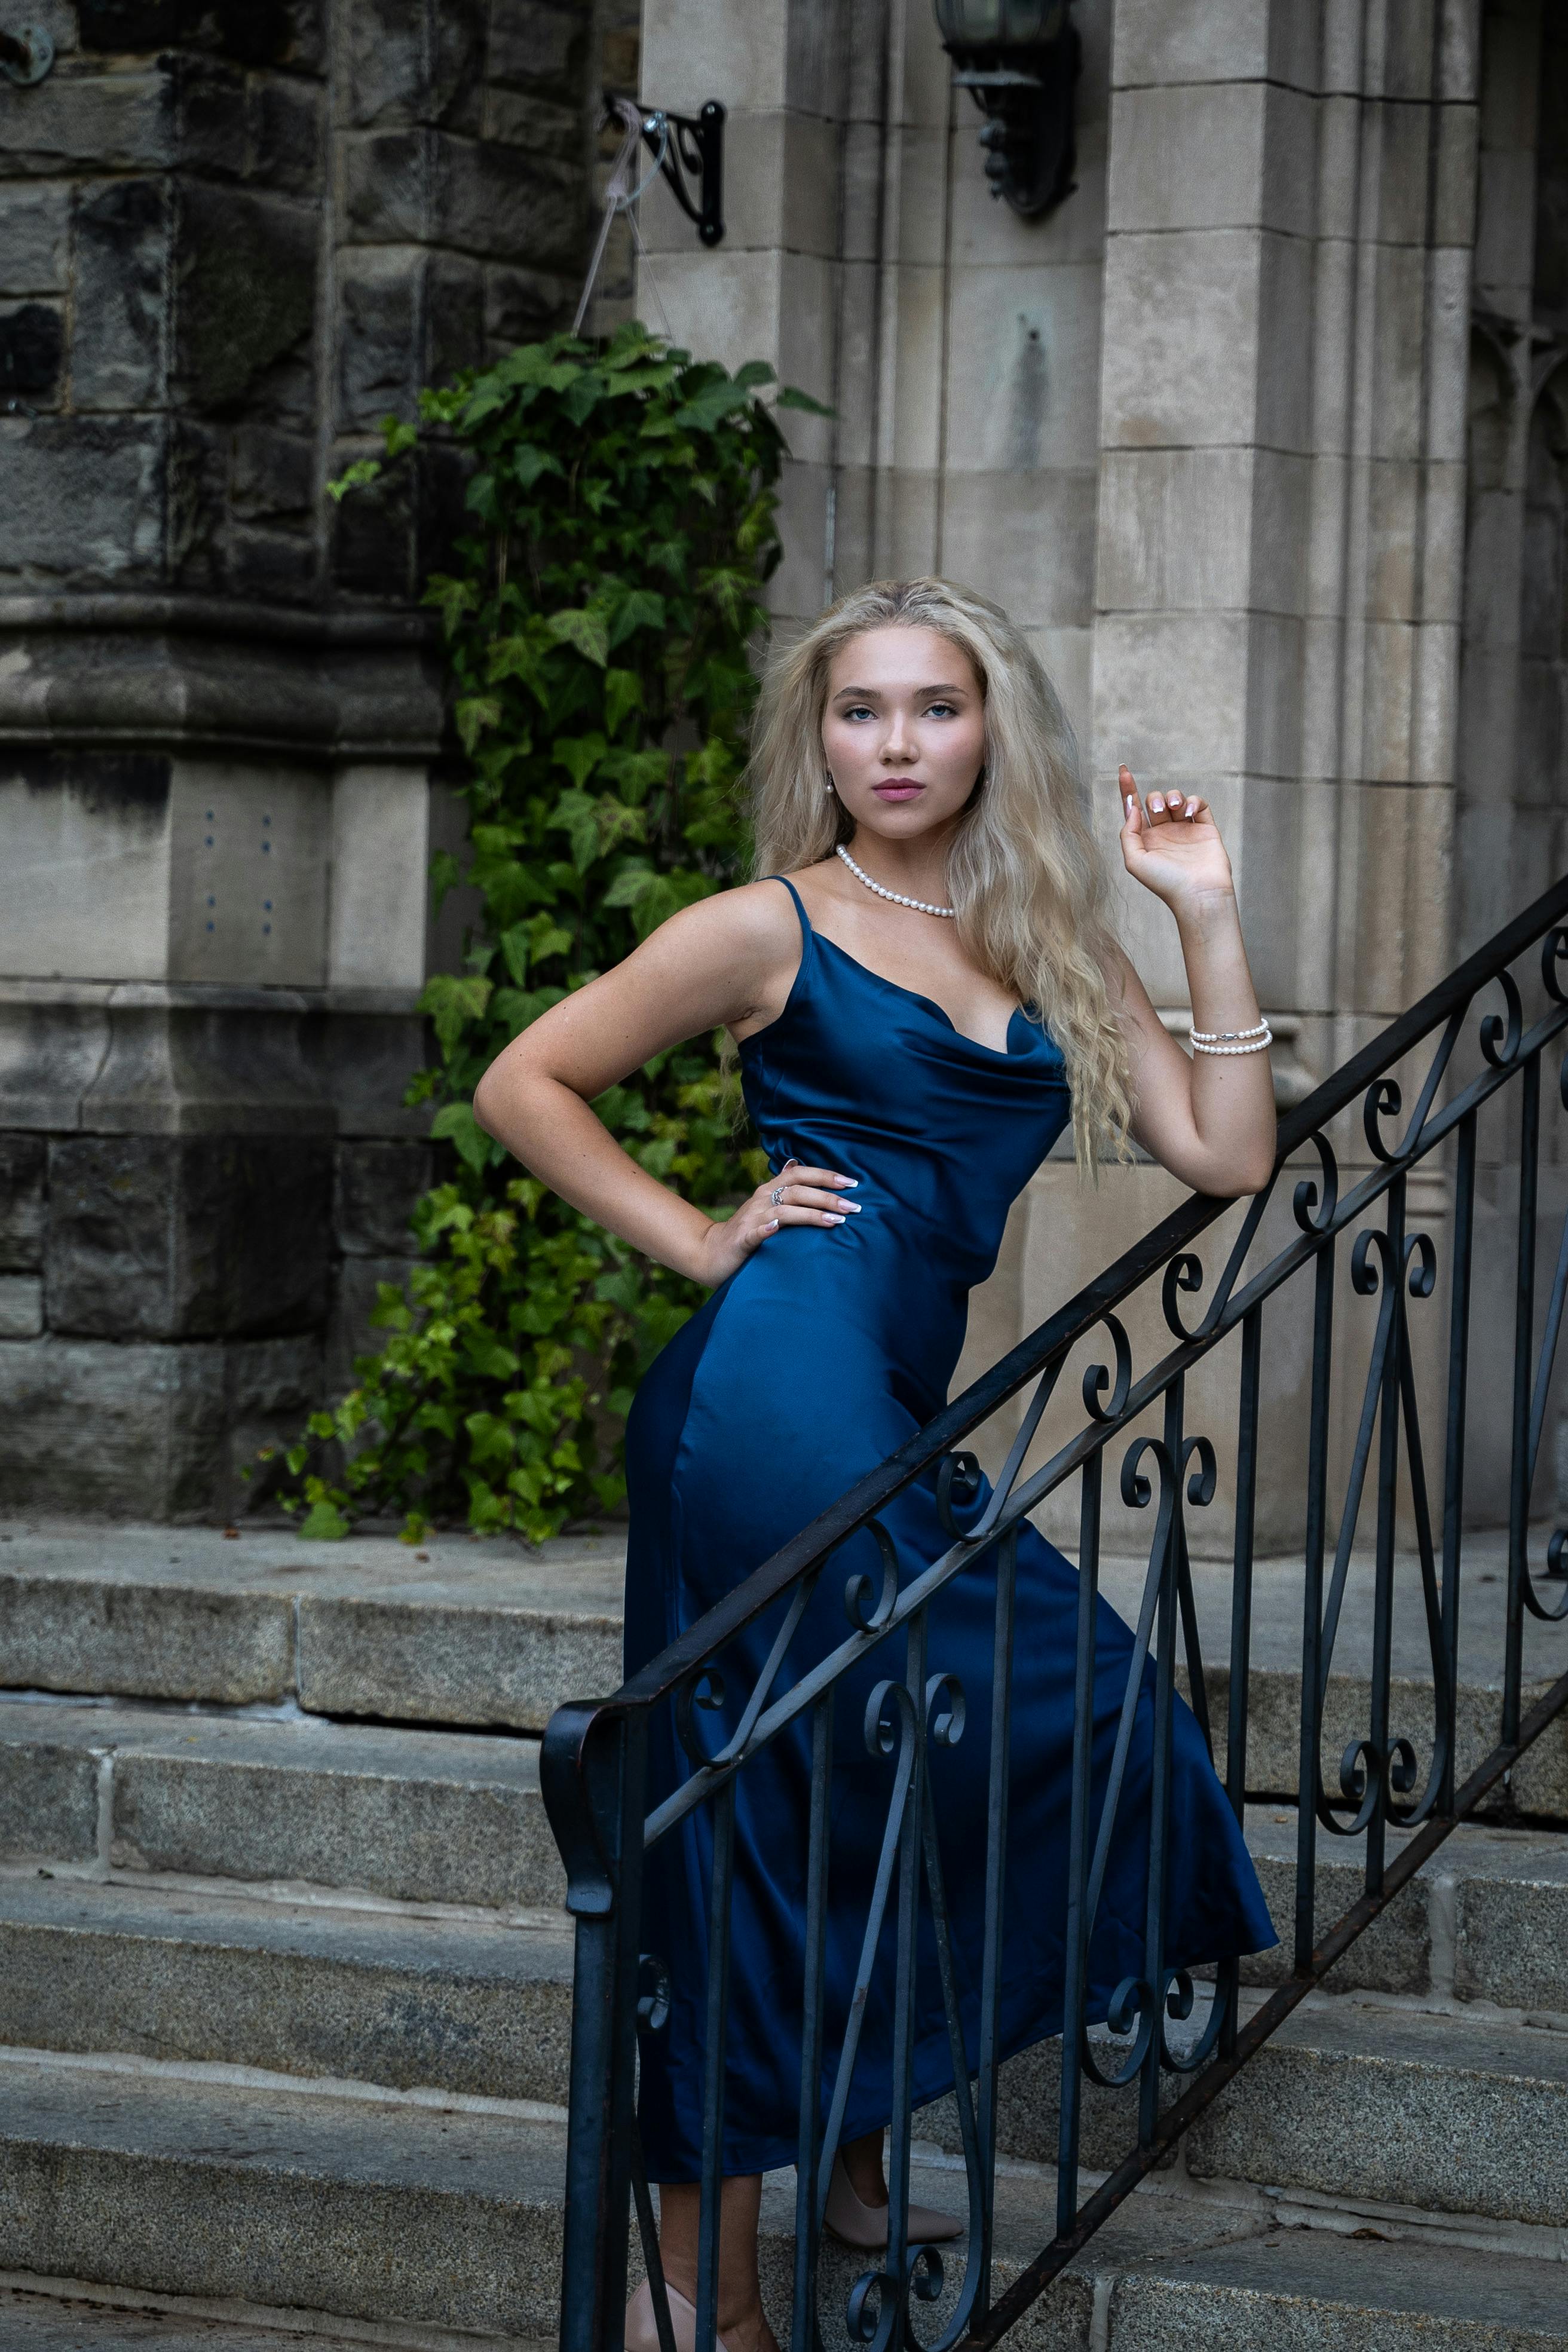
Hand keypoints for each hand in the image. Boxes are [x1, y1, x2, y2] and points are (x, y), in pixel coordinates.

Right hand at [693, 1158, 859, 1285]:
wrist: (711, 1252)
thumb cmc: (746, 1228)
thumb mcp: (764, 1203)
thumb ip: (781, 1185)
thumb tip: (795, 1161)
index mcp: (769, 1190)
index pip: (799, 1174)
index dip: (825, 1175)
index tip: (852, 1183)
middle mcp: (761, 1200)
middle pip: (796, 1191)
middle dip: (827, 1197)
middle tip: (853, 1207)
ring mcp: (751, 1219)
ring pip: (783, 1211)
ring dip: (810, 1214)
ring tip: (835, 1221)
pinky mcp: (742, 1239)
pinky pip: (755, 1232)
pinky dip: (767, 1229)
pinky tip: (777, 1229)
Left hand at [1117, 764, 1234, 916]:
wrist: (1198, 893)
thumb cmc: (1165, 882)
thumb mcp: (1135, 861)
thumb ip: (1128, 833)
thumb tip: (1132, 807)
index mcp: (1145, 840)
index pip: (1134, 809)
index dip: (1127, 789)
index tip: (1122, 770)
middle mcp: (1164, 833)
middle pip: (1155, 800)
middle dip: (1154, 798)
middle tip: (1160, 810)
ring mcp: (1185, 829)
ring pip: (1176, 798)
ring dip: (1172, 797)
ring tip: (1174, 809)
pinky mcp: (1205, 827)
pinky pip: (1198, 803)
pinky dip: (1193, 801)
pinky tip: (1189, 812)